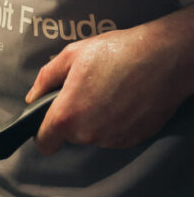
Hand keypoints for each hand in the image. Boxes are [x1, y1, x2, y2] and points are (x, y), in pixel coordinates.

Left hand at [25, 8, 193, 154]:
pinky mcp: (134, 139)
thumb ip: (46, 79)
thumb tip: (33, 96)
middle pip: (70, 136)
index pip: (45, 143)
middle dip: (73, 117)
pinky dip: (115, 121)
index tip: (48, 121)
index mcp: (68, 115)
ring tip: (108, 89)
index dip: (43, 133)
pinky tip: (124, 97)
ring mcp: (113, 139)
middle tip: (86, 89)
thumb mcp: (71, 55)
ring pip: (94, 135)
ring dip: (95, 119)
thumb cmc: (117, 52)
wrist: (163, 57)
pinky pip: (114, 134)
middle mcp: (90, 134)